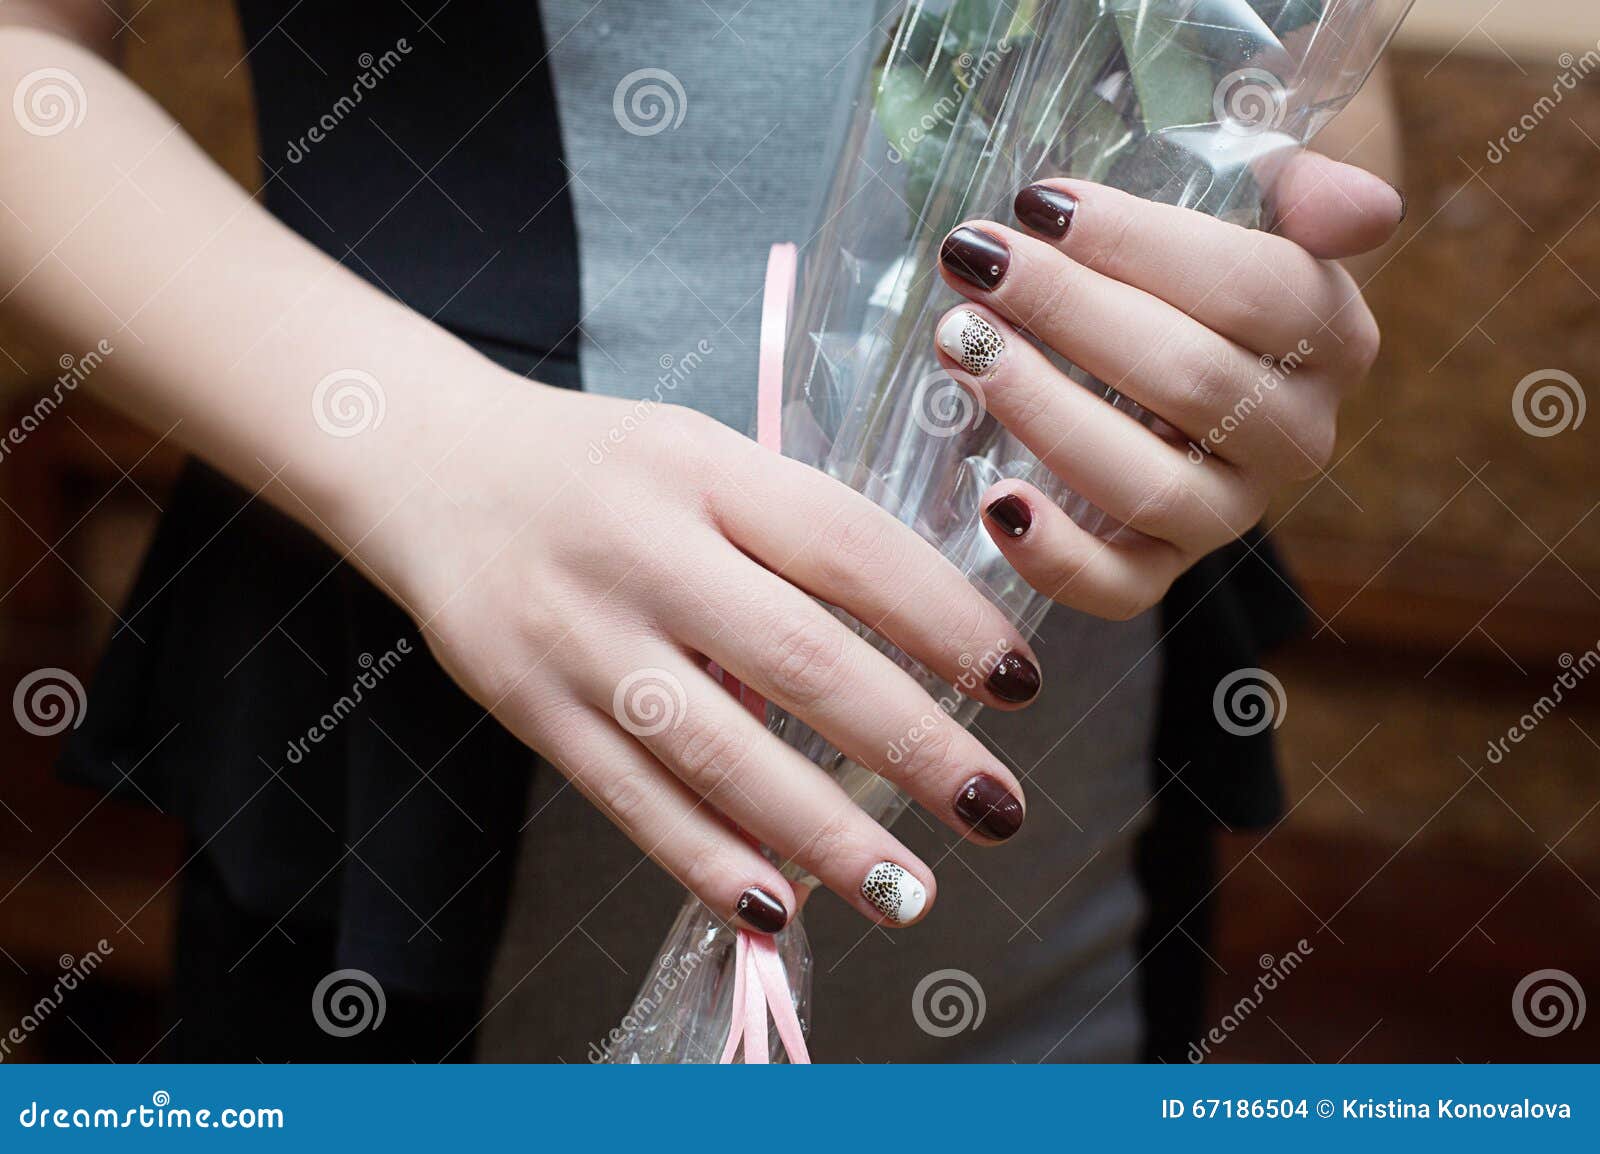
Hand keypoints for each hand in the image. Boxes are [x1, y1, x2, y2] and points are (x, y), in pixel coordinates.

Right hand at [379, 381, 1044, 930]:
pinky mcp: (530, 705)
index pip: (849, 546)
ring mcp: (581, 635)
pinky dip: (706, 856)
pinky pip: (631, 796)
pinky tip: (778, 904)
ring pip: (718, 749)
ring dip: (823, 829)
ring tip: (907, 890)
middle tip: (995, 809)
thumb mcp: (698, 456)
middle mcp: (645, 549)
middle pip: (800, 658)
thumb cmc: (597, 470)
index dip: (944, 617)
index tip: (1018, 684)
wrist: (430, 471)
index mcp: (706, 471)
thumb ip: (788, 534)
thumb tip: (915, 641)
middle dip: (912, 743)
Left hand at [931, 152, 1403, 618]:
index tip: (1042, 203)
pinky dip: (1056, 557)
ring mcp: (1230, 511)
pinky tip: (995, 501)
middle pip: (1189, 378)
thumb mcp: (1258, 201)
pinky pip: (1119, 588)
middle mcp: (1295, 436)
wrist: (1184, 344)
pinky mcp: (1163, 567)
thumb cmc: (1199, 258)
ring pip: (1149, 484)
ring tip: (961, 345)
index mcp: (1333, 336)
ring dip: (1046, 412)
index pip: (1253, 288)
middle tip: (975, 260)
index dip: (1142, 243)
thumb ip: (1307, 190)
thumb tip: (1362, 210)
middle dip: (1069, 311)